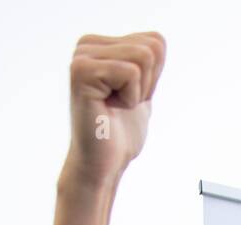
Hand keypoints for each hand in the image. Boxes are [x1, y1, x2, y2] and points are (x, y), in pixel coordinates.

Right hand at [46, 32, 165, 224]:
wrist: (103, 165)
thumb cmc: (118, 135)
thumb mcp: (142, 92)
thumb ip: (148, 66)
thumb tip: (158, 42)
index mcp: (100, 45)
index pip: (155, 42)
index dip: (152, 78)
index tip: (128, 99)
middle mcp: (87, 45)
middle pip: (150, 47)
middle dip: (147, 85)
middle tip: (121, 106)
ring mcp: (82, 57)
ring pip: (142, 58)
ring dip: (137, 92)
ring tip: (114, 107)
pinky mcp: (82, 72)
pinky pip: (130, 73)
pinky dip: (129, 98)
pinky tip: (109, 109)